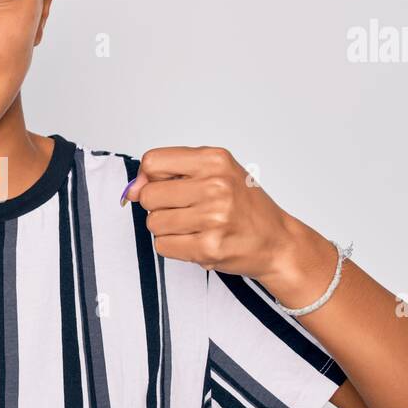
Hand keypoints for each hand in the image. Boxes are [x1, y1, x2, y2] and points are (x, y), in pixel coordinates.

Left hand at [121, 145, 335, 304]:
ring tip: (193, 226)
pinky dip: (174, 246)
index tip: (162, 186)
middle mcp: (216, 185)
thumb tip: (130, 190)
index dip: (149, 178)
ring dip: (167, 228)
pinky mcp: (209, 248)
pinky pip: (163, 246)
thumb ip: (171, 173)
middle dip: (158, 206)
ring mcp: (213, 218)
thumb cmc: (244, 206)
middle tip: (183, 209)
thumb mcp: (215, 173)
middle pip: (148, 195)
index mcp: (215, 160)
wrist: (278, 241)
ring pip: (153, 223)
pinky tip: (196, 241)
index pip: (152, 162)